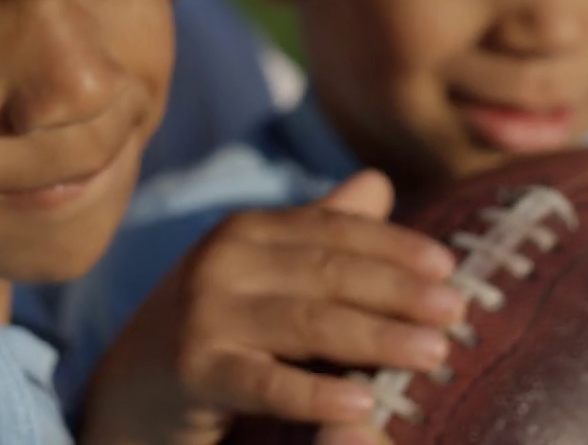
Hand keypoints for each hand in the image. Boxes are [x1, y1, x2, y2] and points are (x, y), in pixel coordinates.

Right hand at [79, 170, 465, 444]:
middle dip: (401, 292)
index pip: (336, 231)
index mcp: (248, 231)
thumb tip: (379, 183)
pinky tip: (364, 404)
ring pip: (309, 324)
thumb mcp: (263, 275)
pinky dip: (317, 394)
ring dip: (380, 340)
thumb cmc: (214, 329)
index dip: (397, 246)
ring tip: (435, 354)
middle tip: (459, 312)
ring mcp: (204, 312)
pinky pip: (266, 383)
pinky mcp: (192, 368)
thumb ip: (318, 232)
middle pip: (330, 273)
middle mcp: (223, 259)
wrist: (129, 391)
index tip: (450, 268)